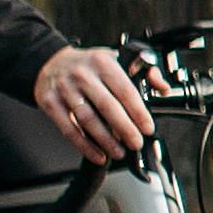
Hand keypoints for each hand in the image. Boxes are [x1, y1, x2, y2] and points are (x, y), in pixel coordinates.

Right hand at [33, 45, 153, 165]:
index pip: (125, 90)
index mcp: (103, 63)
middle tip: (136, 143)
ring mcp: (64, 89)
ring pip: (87, 119)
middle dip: (124, 129)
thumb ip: (143, 72)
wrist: (49, 62)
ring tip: (119, 152)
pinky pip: (68, 128)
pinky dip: (84, 145)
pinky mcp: (50, 103)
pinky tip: (97, 154)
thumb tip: (163, 88)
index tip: (147, 127)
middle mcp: (82, 75)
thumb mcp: (116, 58)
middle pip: (107, 106)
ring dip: (105, 140)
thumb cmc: (88, 65)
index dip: (138, 111)